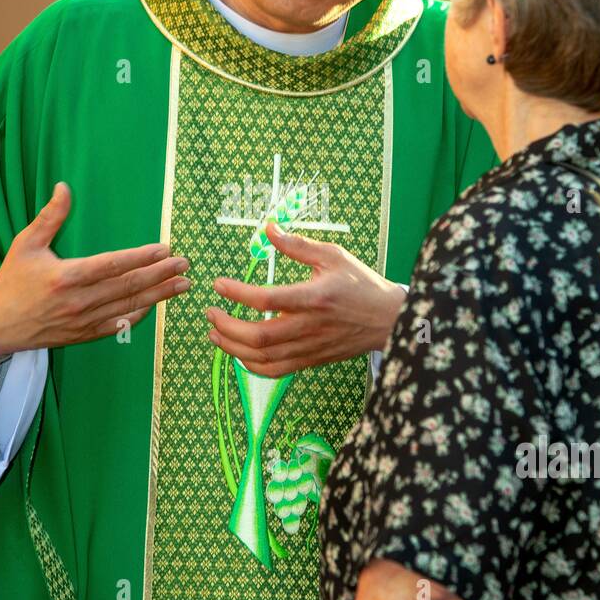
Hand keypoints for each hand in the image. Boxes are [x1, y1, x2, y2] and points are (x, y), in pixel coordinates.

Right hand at [0, 181, 190, 353]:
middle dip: (161, 275)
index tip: (165, 249)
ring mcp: (83, 321)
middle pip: (128, 287)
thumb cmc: (12, 281)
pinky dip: (139, 316)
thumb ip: (50, 217)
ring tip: (183, 284)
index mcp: (66, 276)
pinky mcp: (84, 335)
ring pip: (129, 307)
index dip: (141, 258)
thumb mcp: (26, 244)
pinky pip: (118, 326)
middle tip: (185, 265)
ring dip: (159, 295)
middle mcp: (79, 301)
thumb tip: (64, 187)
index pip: (113, 265)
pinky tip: (156, 306)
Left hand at [205, 219, 406, 376]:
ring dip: (232, 348)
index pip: (267, 300)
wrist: (389, 319)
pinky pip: (276, 371)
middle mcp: (309, 326)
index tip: (219, 284)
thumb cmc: (361, 284)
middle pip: (259, 336)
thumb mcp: (333, 255)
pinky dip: (252, 366)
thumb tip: (268, 228)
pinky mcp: (311, 360)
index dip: (238, 293)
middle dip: (227, 326)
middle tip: (210, 312)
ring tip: (214, 333)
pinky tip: (238, 354)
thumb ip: (298, 245)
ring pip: (263, 358)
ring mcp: (309, 347)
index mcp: (314, 297)